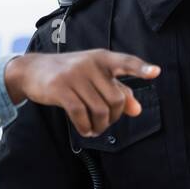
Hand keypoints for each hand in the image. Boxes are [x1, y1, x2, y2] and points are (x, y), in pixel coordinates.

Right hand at [4, 50, 158, 136]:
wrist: (33, 70)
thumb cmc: (70, 74)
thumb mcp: (94, 77)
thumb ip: (118, 91)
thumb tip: (137, 110)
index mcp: (102, 58)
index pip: (126, 61)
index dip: (141, 68)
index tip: (156, 72)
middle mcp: (90, 64)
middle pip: (116, 99)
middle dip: (114, 117)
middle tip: (106, 122)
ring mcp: (74, 75)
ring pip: (100, 109)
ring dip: (100, 126)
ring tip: (95, 129)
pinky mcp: (60, 88)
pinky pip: (80, 114)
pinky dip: (86, 127)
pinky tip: (86, 130)